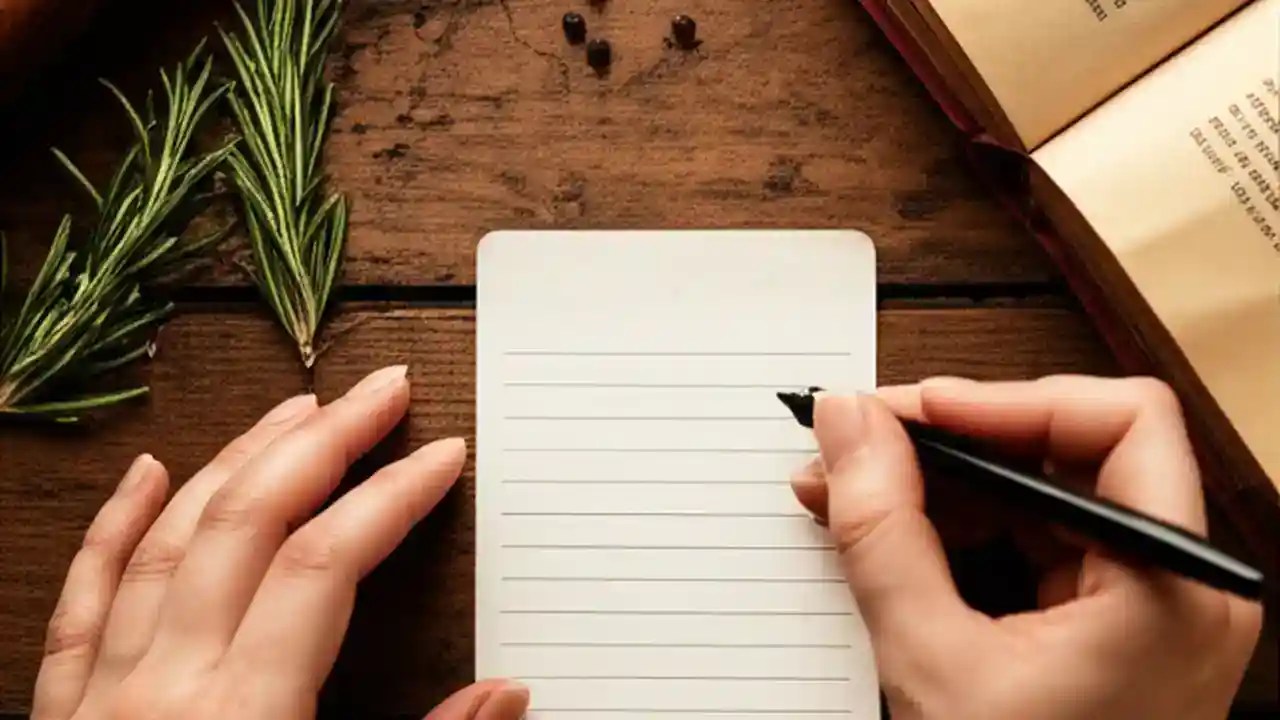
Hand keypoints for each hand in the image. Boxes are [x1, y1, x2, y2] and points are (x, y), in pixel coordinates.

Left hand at [32, 366, 528, 719]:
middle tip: (379, 390)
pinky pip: (82, 599)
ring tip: (294, 410)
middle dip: (323, 445)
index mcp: (246, 715)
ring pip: (169, 539)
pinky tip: (149, 470)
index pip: (329, 565)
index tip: (441, 455)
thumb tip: (506, 695)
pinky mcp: (67, 713)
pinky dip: (115, 527)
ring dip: (237, 461)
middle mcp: (167, 686)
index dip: (392, 498)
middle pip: (250, 524)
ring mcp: (107, 692)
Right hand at [791, 376, 1262, 719]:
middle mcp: (1178, 583)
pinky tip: (895, 536)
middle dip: (953, 441)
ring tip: (856, 493)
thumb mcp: (932, 662)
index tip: (913, 411)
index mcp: (1168, 585)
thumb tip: (848, 426)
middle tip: (862, 443)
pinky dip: (963, 531)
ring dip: (945, 486)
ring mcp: (1150, 605)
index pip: (1117, 419)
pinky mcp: (1113, 625)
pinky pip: (1036, 543)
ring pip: (1046, 494)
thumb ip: (882, 530)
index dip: (1005, 398)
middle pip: (1074, 449)